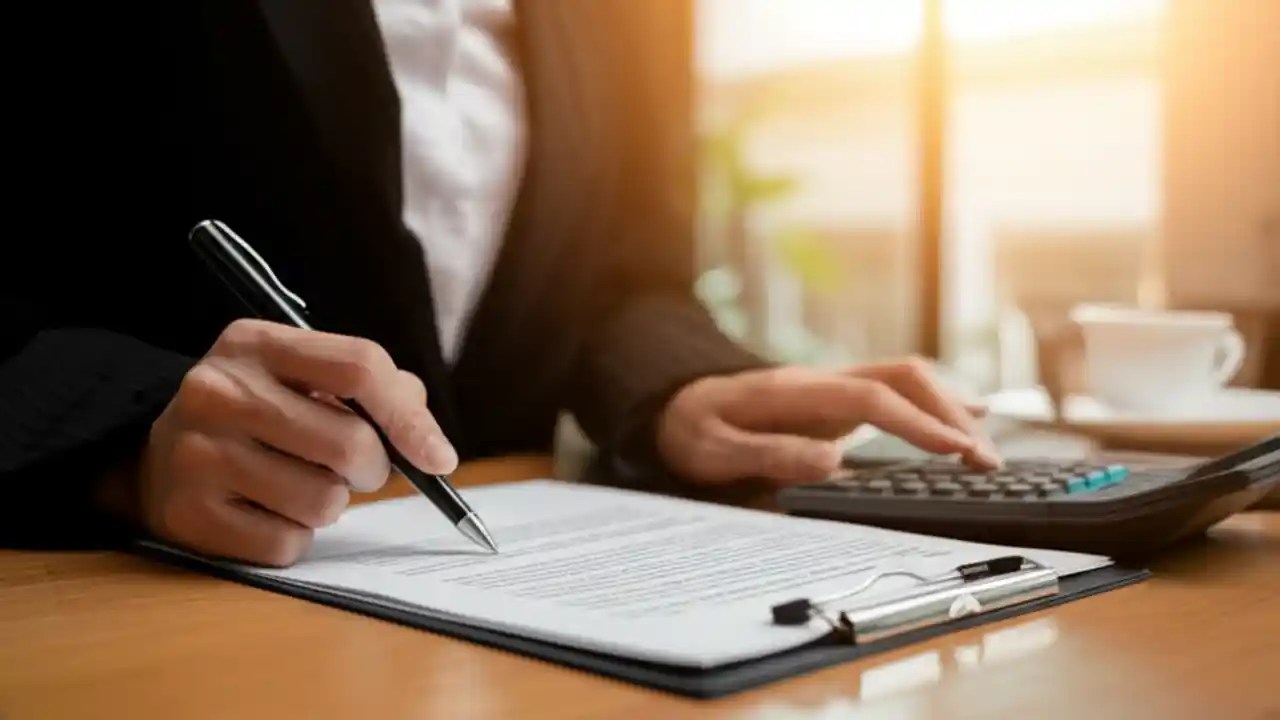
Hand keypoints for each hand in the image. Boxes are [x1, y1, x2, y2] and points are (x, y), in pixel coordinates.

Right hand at [127, 319, 455, 565]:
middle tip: (356, 471)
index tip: (438, 458)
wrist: (157, 454)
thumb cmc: (257, 414)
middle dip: (371, 469)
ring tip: (300, 485)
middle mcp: (218, 390)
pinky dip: (294, 538)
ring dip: (330, 505)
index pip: (359, 366)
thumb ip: (374, 391)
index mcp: (256, 343)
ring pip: (322, 501)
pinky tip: (268, 512)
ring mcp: (197, 453)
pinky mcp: (188, 514)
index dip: (410, 417)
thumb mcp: (302, 376)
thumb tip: (430, 447)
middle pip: (349, 442)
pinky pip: (286, 544)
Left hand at [656, 359, 1000, 486]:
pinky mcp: (834, 398)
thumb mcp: (714, 451)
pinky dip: (933, 402)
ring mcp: (830, 386)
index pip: (872, 398)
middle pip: (901, 377)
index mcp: (796, 392)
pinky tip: (964, 416)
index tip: (955, 451)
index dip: (917, 422)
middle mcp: (821, 380)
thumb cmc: (691, 429)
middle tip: (985, 458)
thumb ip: (769, 453)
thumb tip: (831, 461)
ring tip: (985, 447)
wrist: (674, 403)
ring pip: (904, 378)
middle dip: (949, 412)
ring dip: (948, 407)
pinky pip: (894, 389)